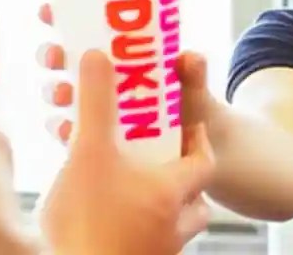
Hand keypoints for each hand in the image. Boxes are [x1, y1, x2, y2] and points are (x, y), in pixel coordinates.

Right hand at [36, 4, 218, 146]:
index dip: (69, 18)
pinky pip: (72, 136)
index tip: (49, 11)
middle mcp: (110, 85)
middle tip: (54, 56)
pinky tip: (63, 131)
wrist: (208, 169)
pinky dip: (65, 131)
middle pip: (71, 62)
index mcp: (129, 62)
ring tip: (60, 95)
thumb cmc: (198, 122)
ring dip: (57, 92)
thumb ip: (193, 78)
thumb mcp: (196, 98)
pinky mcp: (93, 150)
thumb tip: (189, 56)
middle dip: (55, 56)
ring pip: (68, 97)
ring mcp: (99, 118)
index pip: (93, 31)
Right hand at [38, 49, 214, 254]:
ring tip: (128, 188)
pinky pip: (145, 242)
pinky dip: (133, 230)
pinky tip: (106, 220)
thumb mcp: (89, 154)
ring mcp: (156, 253)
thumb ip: (96, 103)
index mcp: (173, 193)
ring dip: (155, 206)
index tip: (186, 126)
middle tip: (153, 156)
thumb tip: (98, 56)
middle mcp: (174, 227)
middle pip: (193, 198)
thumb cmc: (87, 225)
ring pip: (170, 225)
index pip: (205, 162)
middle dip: (176, 176)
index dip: (198, 141)